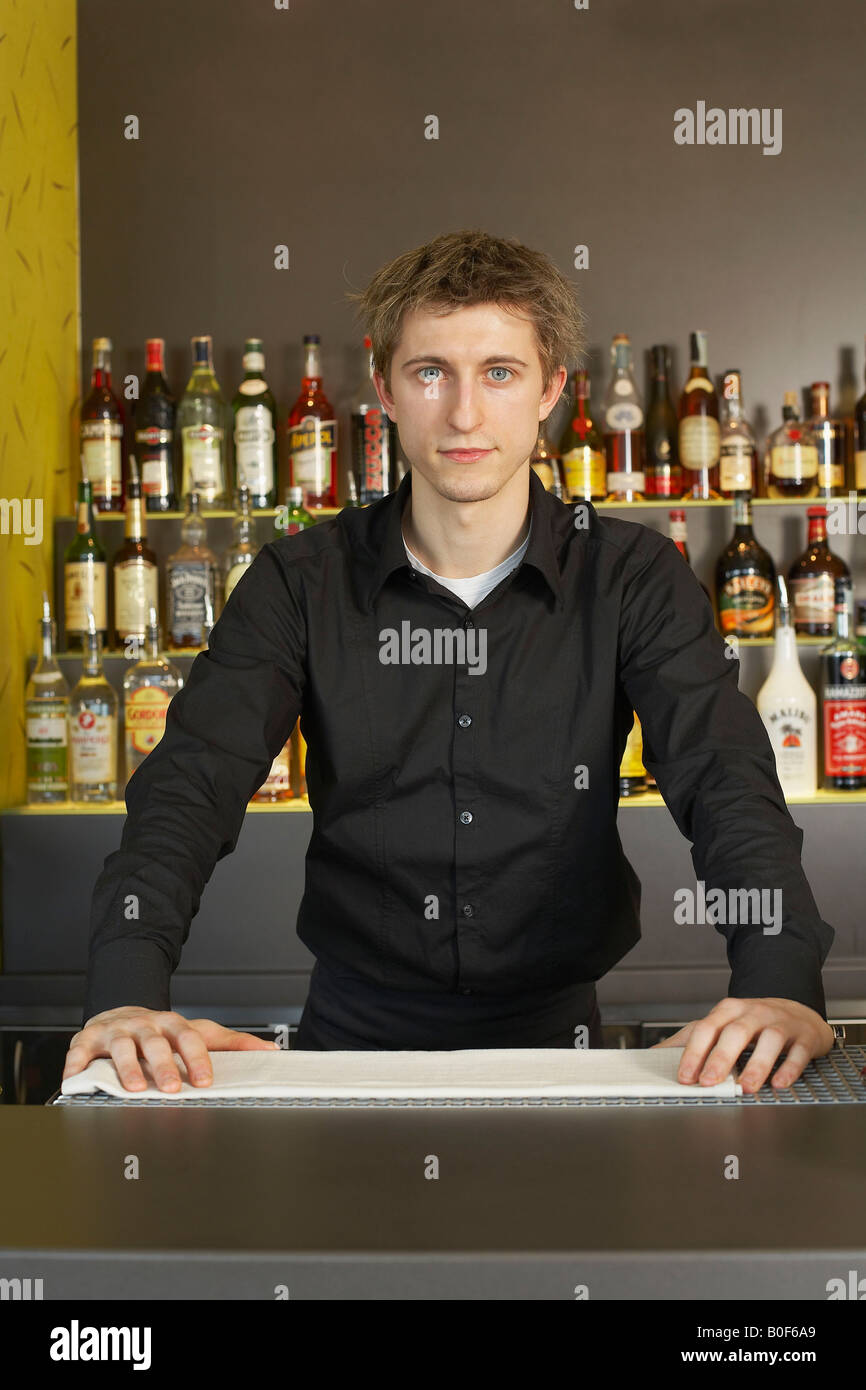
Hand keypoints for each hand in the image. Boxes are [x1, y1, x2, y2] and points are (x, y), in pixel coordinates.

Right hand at [61, 1006, 278, 1093]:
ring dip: (126, 1067)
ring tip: (132, 1088)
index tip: (205, 1081)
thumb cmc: (164, 1031)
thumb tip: (270, 1051)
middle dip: (162, 1065)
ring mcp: (116, 1031)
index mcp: (173, 1024)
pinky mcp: (88, 1039)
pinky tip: (76, 1080)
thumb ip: (232, 1042)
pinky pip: (80, 1052)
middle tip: (170, 1089)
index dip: (197, 1059)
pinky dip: (76, 1066)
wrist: (123, 1012)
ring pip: (121, 1047)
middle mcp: (145, 1026)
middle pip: (155, 1043)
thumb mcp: (199, 1031)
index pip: (189, 1038)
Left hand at [649, 996, 834, 1093]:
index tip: (684, 1077)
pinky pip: (798, 1051)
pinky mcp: (804, 1036)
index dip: (694, 1053)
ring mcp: (781, 1022)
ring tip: (745, 1087)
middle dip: (720, 1058)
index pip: (706, 1028)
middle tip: (709, 1082)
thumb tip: (653, 1057)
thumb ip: (690, 1040)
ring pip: (769, 1040)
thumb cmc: (752, 1023)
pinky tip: (779, 1084)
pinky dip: (789, 1068)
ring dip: (756, 1064)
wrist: (797, 1012)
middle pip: (735, 1032)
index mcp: (728, 1011)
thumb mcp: (720, 1025)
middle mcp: (754, 1013)